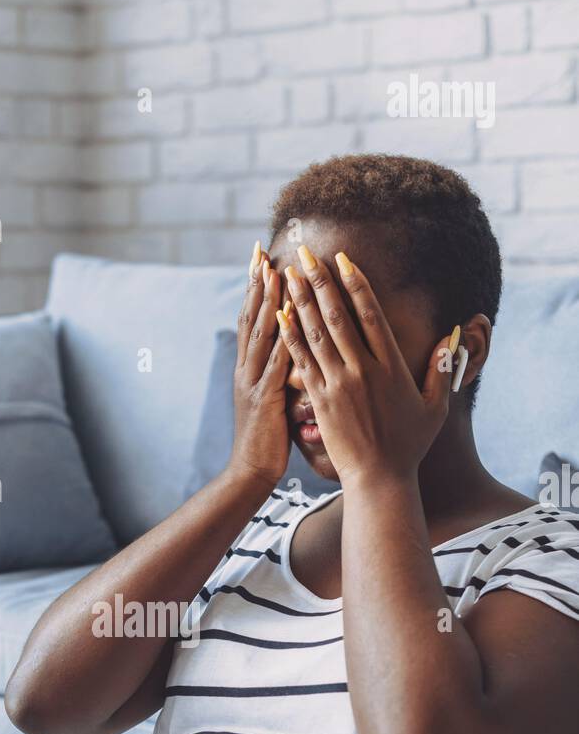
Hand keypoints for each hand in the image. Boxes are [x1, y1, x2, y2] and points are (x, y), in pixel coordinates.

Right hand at [228, 242, 291, 490]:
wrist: (250, 472)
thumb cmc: (267, 441)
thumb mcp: (272, 400)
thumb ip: (278, 375)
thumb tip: (293, 354)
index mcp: (249, 368)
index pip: (251, 319)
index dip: (254, 288)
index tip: (261, 257)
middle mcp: (246, 370)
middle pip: (250, 318)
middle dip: (256, 283)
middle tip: (261, 250)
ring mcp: (253, 383)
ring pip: (259, 335)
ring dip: (267, 302)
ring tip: (274, 271)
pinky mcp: (265, 400)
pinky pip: (274, 364)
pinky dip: (281, 339)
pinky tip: (288, 319)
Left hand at [277, 246, 458, 487]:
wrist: (379, 479)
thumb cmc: (408, 445)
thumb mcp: (435, 408)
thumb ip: (442, 370)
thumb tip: (453, 337)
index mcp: (391, 367)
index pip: (372, 315)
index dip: (355, 284)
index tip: (343, 260)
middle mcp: (363, 370)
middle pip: (338, 316)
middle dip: (320, 282)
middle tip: (305, 253)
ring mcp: (339, 385)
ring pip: (316, 334)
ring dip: (300, 301)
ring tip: (287, 274)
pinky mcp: (320, 401)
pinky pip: (302, 362)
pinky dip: (291, 336)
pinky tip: (280, 315)